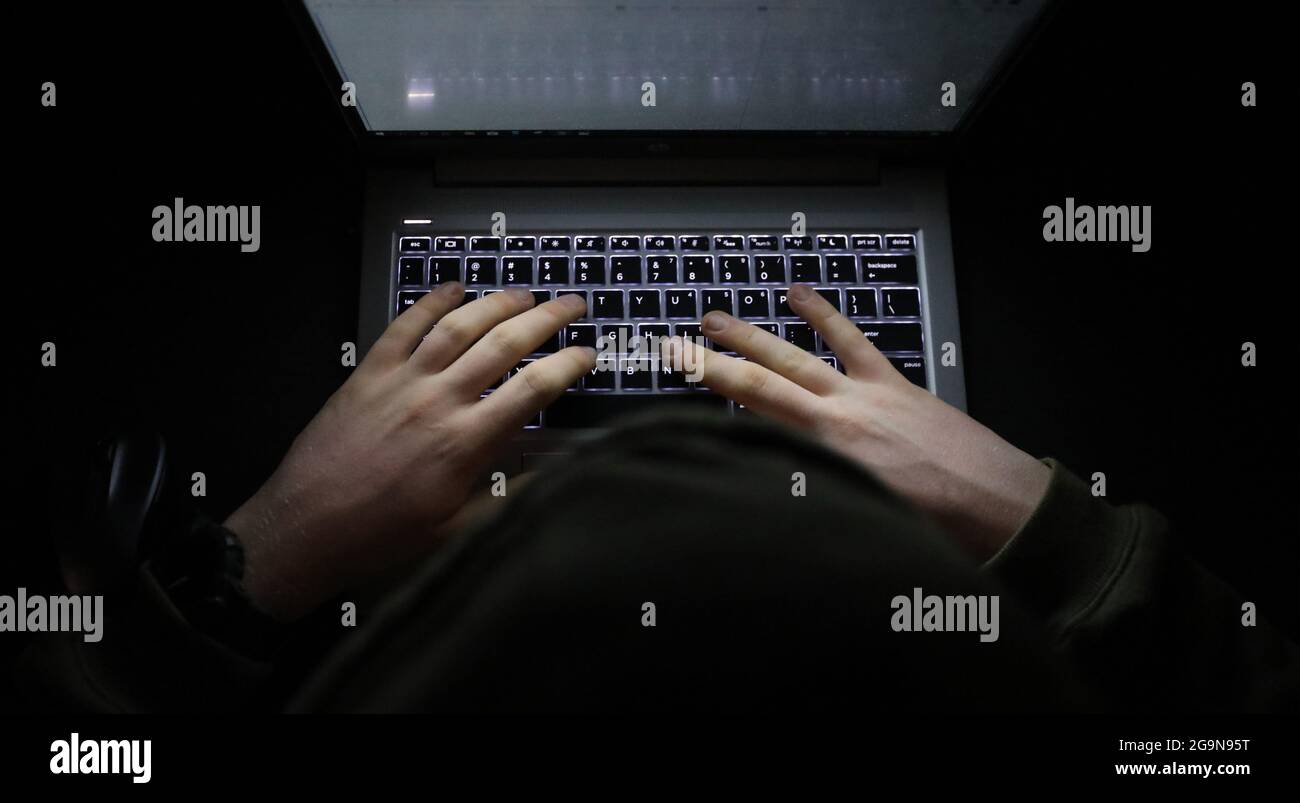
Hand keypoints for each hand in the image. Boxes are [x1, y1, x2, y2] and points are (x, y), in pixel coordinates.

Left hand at [226, 284, 593, 620]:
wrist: (306, 529)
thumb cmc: (381, 536)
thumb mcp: (458, 527)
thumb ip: (509, 494)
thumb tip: (553, 470)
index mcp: (465, 443)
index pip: (533, 389)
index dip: (569, 365)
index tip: (588, 354)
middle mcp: (438, 401)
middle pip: (504, 343)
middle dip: (547, 319)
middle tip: (572, 304)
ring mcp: (401, 382)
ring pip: (459, 325)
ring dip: (497, 303)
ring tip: (525, 294)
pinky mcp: (368, 375)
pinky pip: (404, 326)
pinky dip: (431, 302)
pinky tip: (452, 289)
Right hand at [665, 283, 1049, 558]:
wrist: (1003, 508)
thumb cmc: (937, 530)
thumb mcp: (859, 521)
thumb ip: (812, 494)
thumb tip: (769, 482)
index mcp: (827, 456)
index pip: (751, 416)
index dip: (706, 395)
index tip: (674, 381)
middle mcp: (837, 419)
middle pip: (760, 381)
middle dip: (713, 362)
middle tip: (675, 344)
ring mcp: (867, 395)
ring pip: (797, 355)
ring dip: (754, 335)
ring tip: (716, 317)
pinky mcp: (895, 385)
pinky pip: (851, 341)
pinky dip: (824, 316)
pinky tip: (800, 295)